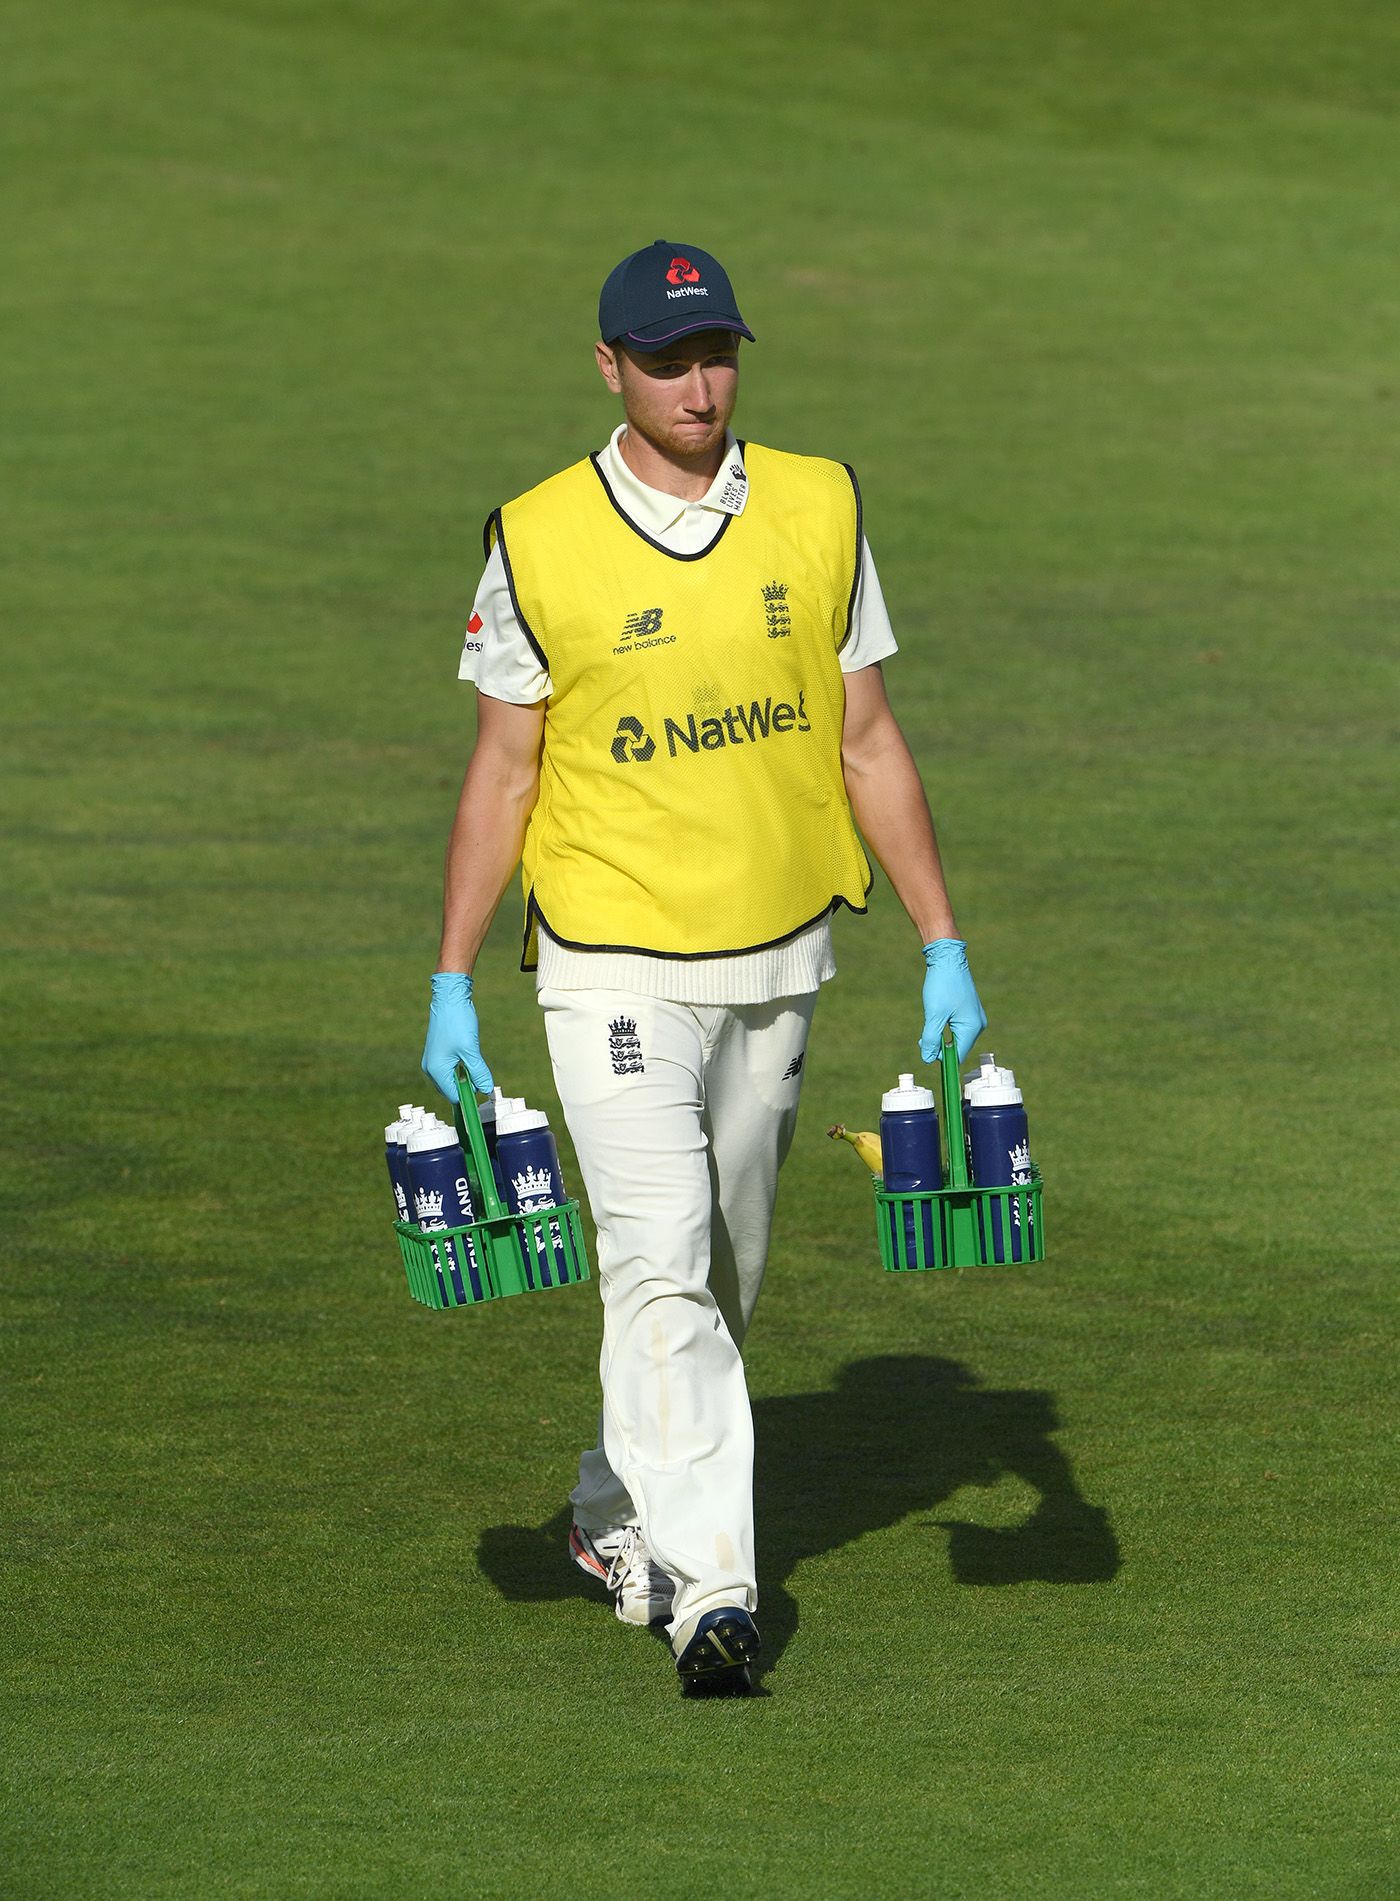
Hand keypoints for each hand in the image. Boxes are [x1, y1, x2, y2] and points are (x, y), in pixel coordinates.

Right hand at [422, 972, 493, 1102]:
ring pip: (451, 1078)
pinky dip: (461, 1068)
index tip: (484, 1095)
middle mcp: (431, 1067)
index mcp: (436, 1070)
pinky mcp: (438, 1052)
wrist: (449, 997)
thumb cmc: (457, 1021)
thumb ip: (479, 1072)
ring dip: (466, 1076)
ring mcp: (433, 1059)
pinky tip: (470, 1058)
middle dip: (467, 1087)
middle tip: (483, 1077)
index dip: (469, 1097)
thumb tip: (486, 1090)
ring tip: (476, 1064)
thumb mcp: (471, 1050)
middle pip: (451, 1089)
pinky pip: (450, 1068)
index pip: (454, 1096)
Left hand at [919, 939, 985, 1064]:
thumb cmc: (942, 985)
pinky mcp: (969, 1010)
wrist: (947, 958)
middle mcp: (978, 1024)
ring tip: (929, 1024)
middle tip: (923, 1037)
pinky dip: (945, 1027)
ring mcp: (974, 1017)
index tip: (926, 1054)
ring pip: (956, 1037)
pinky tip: (936, 1017)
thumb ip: (931, 1039)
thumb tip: (928, 1059)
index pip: (958, 1055)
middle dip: (940, 1046)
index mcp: (972, 1027)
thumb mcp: (934, 1015)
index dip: (942, 1058)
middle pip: (958, 1047)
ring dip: (941, 1036)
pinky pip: (957, 1027)